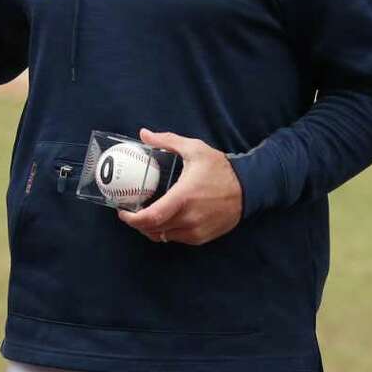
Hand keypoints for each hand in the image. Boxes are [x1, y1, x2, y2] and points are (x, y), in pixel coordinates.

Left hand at [116, 129, 243, 246]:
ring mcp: (195, 231)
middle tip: (129, 211)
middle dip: (137, 223)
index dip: (131, 219)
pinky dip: (166, 231)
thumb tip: (144, 133)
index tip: (122, 211)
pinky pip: (176, 238)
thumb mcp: (194, 149)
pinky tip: (164, 219)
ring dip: (150, 228)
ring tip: (144, 215)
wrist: (249, 188)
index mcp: (183, 198)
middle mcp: (188, 219)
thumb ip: (167, 141)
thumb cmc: (221, 169)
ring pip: (163, 236)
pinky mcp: (202, 238)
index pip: (150, 218)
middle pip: (152, 230)